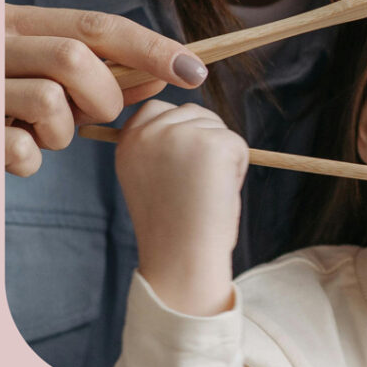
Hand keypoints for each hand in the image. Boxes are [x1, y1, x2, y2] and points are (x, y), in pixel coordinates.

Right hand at [0, 4, 207, 176]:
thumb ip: (96, 81)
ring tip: (40, 141)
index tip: (196, 70)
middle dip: (106, 97)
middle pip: (75, 57)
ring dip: (63, 135)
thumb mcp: (38, 95)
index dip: (150, 47)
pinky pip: (18, 149)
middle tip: (98, 121)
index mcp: (8, 24)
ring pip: (49, 102)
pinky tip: (11, 162)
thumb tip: (166, 70)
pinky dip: (30, 164)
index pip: (94, 25)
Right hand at [114, 101, 249, 315]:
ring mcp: (179, 134)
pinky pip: (238, 144)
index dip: (180, 131)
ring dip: (222, 157)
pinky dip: (237, 169)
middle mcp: (148, 133)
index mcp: (127, 143)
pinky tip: (218, 194)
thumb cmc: (172, 228)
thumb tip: (196, 127)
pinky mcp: (212, 143)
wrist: (181, 257)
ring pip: (217, 128)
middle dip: (206, 141)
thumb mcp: (150, 179)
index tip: (184, 163)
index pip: (156, 109)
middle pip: (193, 113)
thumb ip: (159, 148)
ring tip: (205, 193)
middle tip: (197, 185)